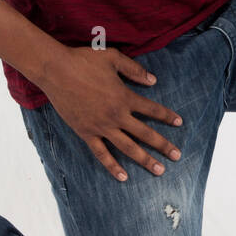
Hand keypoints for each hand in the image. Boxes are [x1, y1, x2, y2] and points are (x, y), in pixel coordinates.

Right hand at [37, 46, 183, 181]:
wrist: (56, 71)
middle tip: (177, 156)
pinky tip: (123, 176)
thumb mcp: (113, 58)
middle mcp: (116, 115)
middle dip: (163, 145)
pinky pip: (102, 153)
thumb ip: (134, 70)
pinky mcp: (86, 133)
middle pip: (145, 134)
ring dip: (145, 160)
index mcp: (125, 97)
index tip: (179, 122)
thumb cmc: (84, 61)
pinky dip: (112, 166)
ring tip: (159, 170)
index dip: (167, 116)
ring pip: (128, 148)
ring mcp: (101, 127)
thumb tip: (153, 80)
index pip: (152, 110)